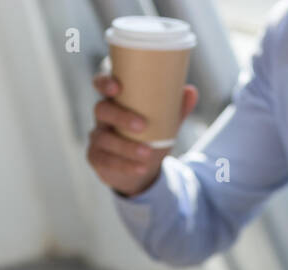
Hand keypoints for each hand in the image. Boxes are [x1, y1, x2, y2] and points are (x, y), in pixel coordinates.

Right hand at [87, 73, 197, 196]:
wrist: (141, 169)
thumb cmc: (150, 137)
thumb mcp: (164, 123)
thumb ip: (176, 109)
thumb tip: (191, 91)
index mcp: (116, 101)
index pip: (102, 84)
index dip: (104, 83)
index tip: (117, 88)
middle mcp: (103, 117)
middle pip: (102, 110)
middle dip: (121, 117)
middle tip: (142, 125)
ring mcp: (97, 137)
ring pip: (105, 139)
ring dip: (126, 146)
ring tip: (147, 153)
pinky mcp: (96, 158)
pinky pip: (106, 161)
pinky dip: (125, 165)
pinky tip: (141, 168)